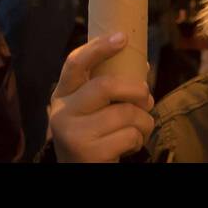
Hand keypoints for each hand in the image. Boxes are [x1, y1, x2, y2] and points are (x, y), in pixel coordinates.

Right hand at [49, 33, 155, 162]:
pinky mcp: (88, 153)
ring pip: (125, 113)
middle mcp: (62, 112)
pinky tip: (129, 145)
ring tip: (138, 129)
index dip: (99, 48)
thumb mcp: (95, 107)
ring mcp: (72, 134)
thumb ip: (112, 86)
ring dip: (143, 121)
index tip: (123, 37)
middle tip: (146, 98)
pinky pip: (129, 135)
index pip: (75, 63)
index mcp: (63, 94)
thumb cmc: (95, 132)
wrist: (80, 170)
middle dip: (136, 89)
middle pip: (106, 85)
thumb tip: (142, 66)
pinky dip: (139, 139)